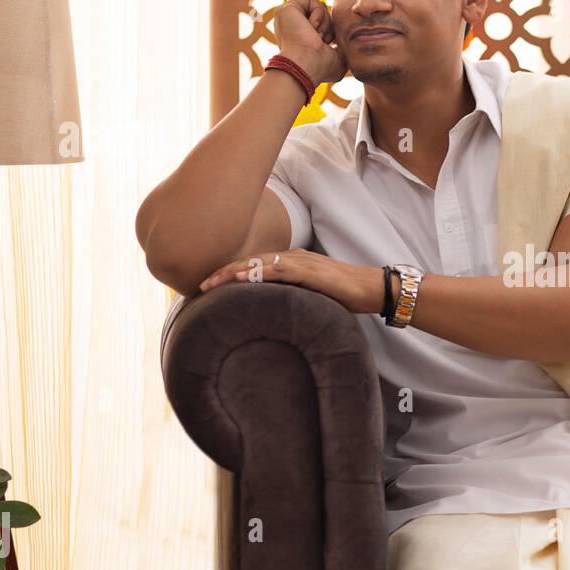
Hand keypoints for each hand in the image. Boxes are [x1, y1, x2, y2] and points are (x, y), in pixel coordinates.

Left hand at [197, 249, 385, 313]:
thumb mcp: (314, 295)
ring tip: (208, 283)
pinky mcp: (307, 270)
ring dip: (230, 272)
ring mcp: (299, 261)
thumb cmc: (347, 294)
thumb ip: (296, 297)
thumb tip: (278, 313)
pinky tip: (238, 279)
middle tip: (198, 286)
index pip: (254, 264)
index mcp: (292, 261)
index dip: (230, 273)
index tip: (210, 286)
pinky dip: (254, 273)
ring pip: (256, 263)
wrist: (372, 288)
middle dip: (221, 272)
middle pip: (249, 261)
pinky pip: (275, 270)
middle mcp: (292, 257)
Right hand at [270, 0, 348, 84]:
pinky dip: (318, 14)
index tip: (325, 46)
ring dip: (324, 22)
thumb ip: (342, 49)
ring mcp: (287, 18)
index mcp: (300, 38)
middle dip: (327, 27)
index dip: (330, 33)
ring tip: (315, 35)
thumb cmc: (320, 68)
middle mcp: (291, 27)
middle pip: (322, 14)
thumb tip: (349, 44)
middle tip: (320, 40)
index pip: (322, 25)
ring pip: (319, 7)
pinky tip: (311, 27)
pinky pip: (313, 0)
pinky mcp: (286, 8)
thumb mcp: (337, 60)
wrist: (306, 66)